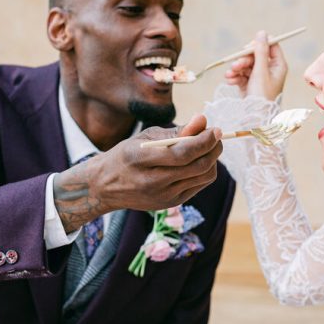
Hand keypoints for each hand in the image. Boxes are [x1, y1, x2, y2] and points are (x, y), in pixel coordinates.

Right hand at [53, 115, 222, 232]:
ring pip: (202, 177)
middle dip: (213, 149)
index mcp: (140, 159)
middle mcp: (152, 181)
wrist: (106, 186)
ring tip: (208, 147)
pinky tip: (199, 161)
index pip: (182, 153)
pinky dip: (205, 171)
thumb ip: (176, 131)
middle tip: (217, 136)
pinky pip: (198, 186)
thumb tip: (203, 119)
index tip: (215, 129)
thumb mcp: (145, 138)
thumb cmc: (127, 155)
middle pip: (197, 166)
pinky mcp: (170, 203)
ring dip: (212, 160)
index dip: (204, 141)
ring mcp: (162, 196)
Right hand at [224, 30, 287, 100]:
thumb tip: (262, 33)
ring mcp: (259, 77)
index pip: (271, 45)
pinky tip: (230, 81)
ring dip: (236, 68)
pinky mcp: (250, 84)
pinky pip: (241, 74)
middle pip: (255, 55)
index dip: (259, 44)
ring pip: (246, 65)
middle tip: (235, 65)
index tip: (249, 47)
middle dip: (243, 59)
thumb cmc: (262, 95)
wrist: (256, 118)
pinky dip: (235, 76)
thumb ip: (260, 51)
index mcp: (278, 65)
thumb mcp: (261, 71)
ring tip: (230, 75)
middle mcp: (270, 70)